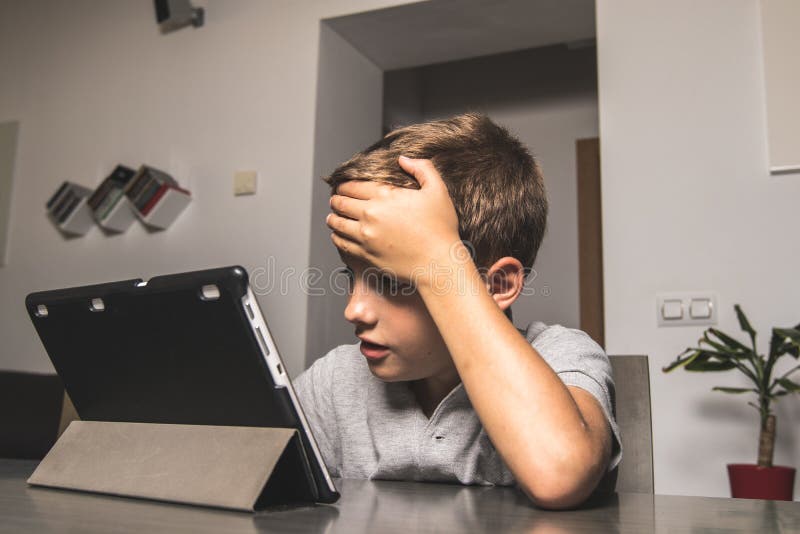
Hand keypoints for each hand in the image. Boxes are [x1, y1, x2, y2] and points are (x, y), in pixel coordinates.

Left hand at [326, 156, 461, 286]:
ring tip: (333, 217)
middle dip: (336, 199)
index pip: (352, 186)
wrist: (439, 264)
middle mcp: (370, 214)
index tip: (343, 187)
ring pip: (336, 223)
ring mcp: (365, 236)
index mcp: (385, 196)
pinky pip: (340, 243)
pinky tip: (339, 235)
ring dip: (333, 217)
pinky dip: (336, 236)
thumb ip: (422, 169)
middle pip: (339, 202)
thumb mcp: (438, 191)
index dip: (344, 185)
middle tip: (336, 200)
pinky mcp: (364, 255)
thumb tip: (403, 159)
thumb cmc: (441, 229)